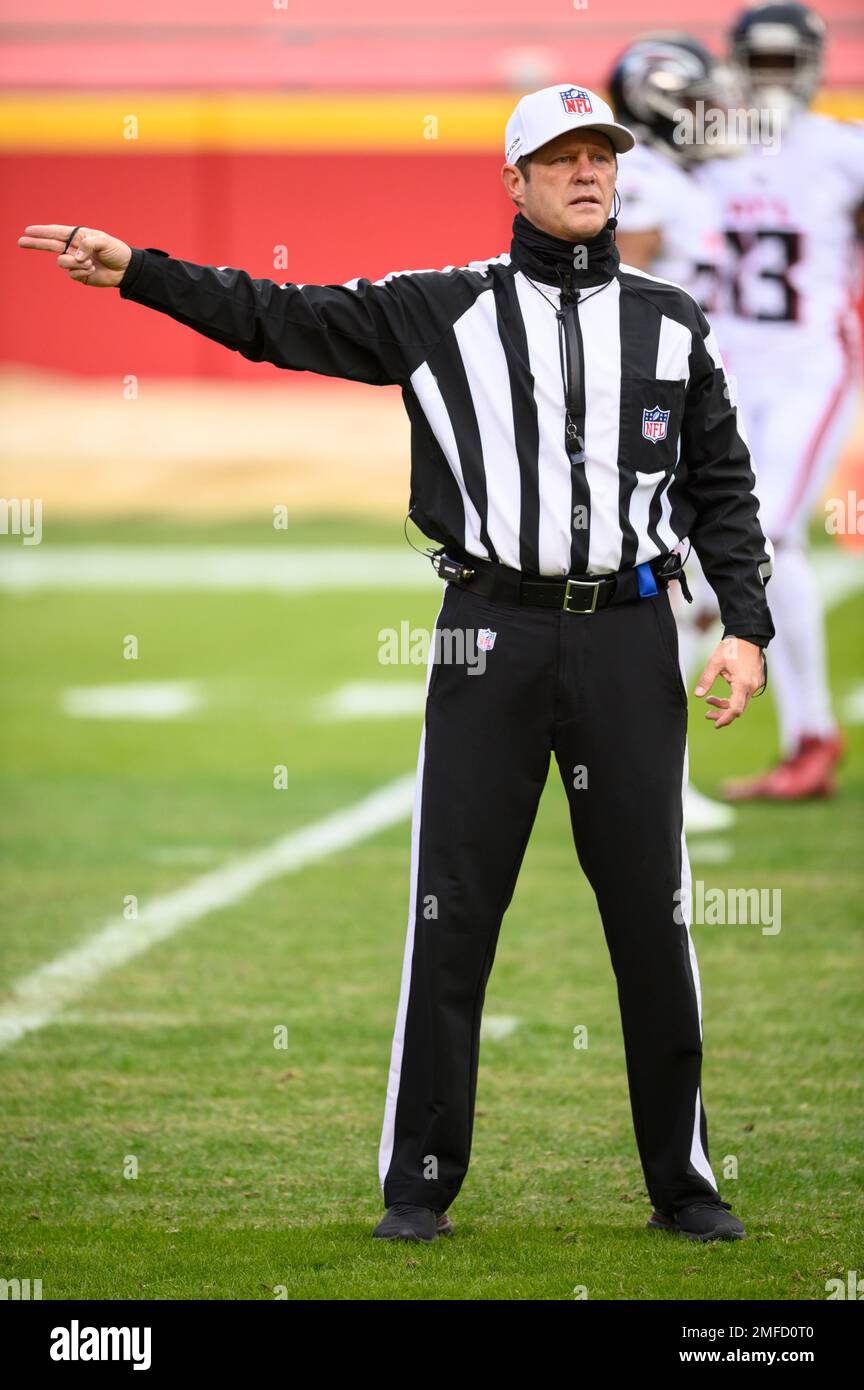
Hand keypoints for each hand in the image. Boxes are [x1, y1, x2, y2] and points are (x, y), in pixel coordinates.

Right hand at [17, 224, 131, 288]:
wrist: (125, 269)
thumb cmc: (116, 251)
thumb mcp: (104, 242)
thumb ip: (88, 245)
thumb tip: (75, 256)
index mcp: (78, 235)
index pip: (56, 232)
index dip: (42, 231)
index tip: (28, 230)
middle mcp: (74, 247)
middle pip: (49, 245)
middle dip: (35, 243)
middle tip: (20, 241)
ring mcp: (75, 261)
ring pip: (62, 262)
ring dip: (75, 263)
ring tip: (90, 263)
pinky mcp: (79, 274)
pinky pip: (72, 273)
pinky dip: (82, 271)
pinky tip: (93, 270)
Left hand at [694, 636, 765, 728]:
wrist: (748, 636)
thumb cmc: (732, 647)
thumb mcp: (715, 662)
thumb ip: (706, 679)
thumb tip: (697, 695)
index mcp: (742, 683)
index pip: (735, 709)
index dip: (725, 719)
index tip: (715, 724)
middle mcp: (752, 686)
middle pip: (738, 709)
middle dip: (722, 714)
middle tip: (707, 714)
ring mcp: (756, 684)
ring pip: (741, 702)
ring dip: (726, 705)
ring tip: (710, 700)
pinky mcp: (756, 681)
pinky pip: (744, 695)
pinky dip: (733, 697)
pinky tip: (722, 693)